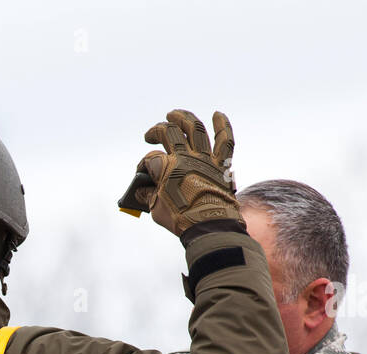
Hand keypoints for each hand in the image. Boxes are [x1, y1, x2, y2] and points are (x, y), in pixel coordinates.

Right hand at [117, 109, 238, 235]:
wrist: (209, 226)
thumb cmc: (181, 219)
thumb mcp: (156, 208)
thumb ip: (148, 194)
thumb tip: (142, 190)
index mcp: (167, 167)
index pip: (150, 158)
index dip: (143, 164)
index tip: (143, 173)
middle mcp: (186, 156)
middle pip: (169, 132)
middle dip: (157, 130)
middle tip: (151, 135)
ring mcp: (205, 157)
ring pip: (194, 128)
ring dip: (183, 117)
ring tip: (174, 114)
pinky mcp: (221, 164)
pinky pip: (224, 140)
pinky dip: (222, 125)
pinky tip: (218, 114)